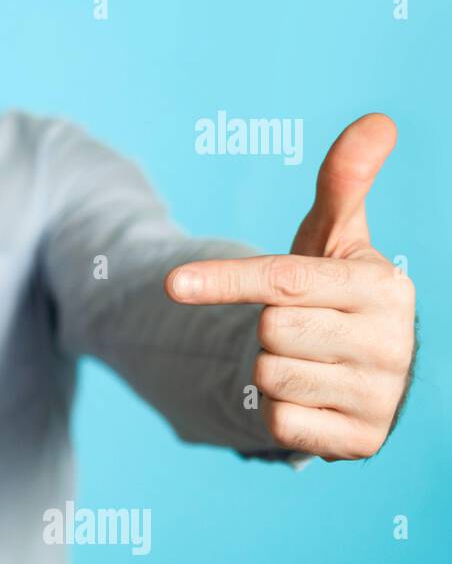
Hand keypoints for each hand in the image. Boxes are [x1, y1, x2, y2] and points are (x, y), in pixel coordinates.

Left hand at [165, 114, 414, 460]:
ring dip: (269, 371)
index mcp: (383, 287)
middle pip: (268, 330)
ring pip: (269, 377)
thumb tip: (376, 121)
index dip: (224, 280)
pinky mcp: (361, 441)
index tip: (173, 284)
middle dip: (266, 328)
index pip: (283, 281)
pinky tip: (310, 399)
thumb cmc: (338, 295)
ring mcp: (379, 395)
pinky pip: (279, 422)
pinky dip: (279, 413)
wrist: (369, 372)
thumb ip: (345, 184)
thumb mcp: (337, 241)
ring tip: (306, 361)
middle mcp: (391, 341)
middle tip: (297, 328)